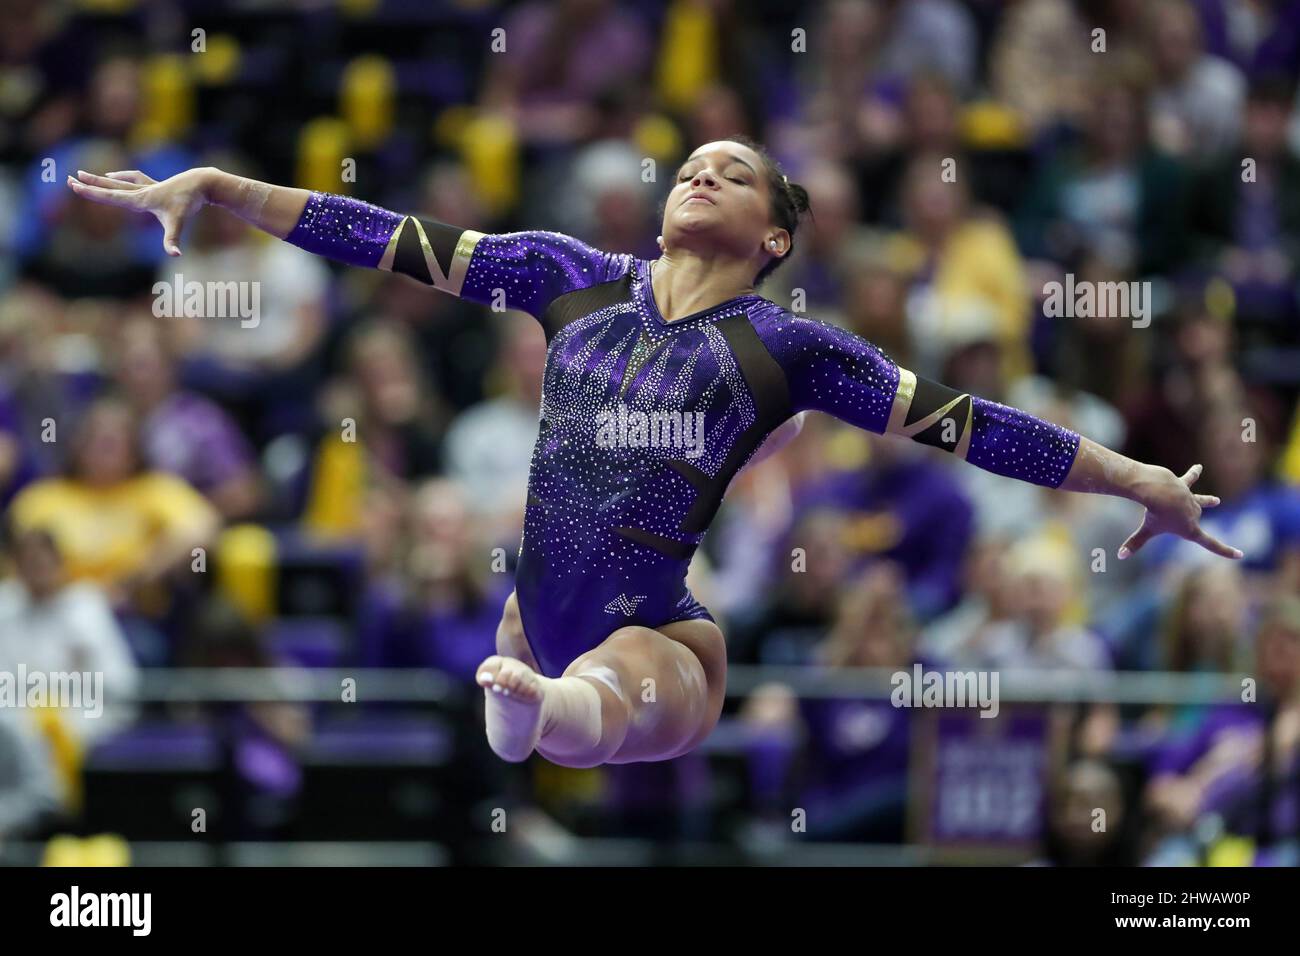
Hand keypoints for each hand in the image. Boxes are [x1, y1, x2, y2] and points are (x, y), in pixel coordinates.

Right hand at [66, 167, 211, 256]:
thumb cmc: (188, 202)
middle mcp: (140, 191)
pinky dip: (122, 177)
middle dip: (90, 184)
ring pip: (119, 181)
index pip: (110, 196)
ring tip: (87, 175)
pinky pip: (133, 179)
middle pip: (110, 186)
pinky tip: (115, 176)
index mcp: (140, 199)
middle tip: (70, 179)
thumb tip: (175, 255)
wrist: (200, 183)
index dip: (92, 193)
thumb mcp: (179, 222)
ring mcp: (147, 187)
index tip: (75, 186)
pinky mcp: (155, 186)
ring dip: (102, 179)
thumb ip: (173, 240)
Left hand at [1119, 463, 1242, 559]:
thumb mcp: (1146, 530)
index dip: (1225, 551)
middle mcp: (1195, 514)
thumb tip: (1119, 556)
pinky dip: (1194, 473)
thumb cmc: (1154, 513)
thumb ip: (1134, 543)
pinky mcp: (1184, 485)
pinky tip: (1198, 467)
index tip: (1240, 555)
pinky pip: (1190, 478)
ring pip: (1200, 501)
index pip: (1211, 544)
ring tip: (1217, 501)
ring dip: (1208, 501)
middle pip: (1192, 520)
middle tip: (1166, 516)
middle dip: (1181, 520)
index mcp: (1190, 529)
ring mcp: (1191, 498)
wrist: (1159, 490)